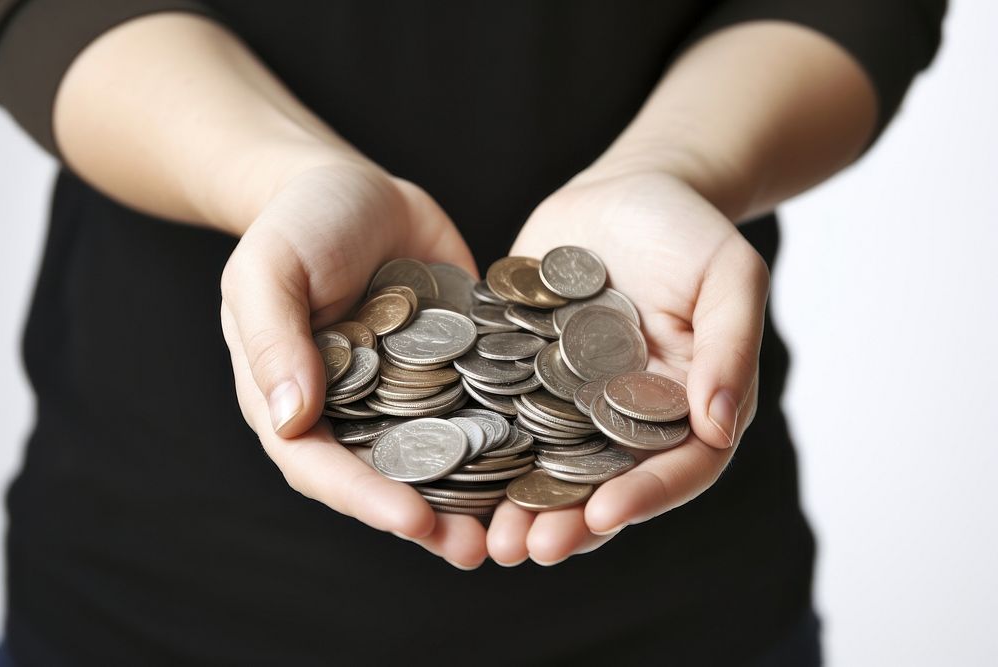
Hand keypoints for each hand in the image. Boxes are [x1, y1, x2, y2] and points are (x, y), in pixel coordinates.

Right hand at [220, 160, 487, 568]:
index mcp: (297, 400)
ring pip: (440, 459)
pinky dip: (509, 437)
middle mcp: (354, 411)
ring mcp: (409, 394)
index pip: (322, 466)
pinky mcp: (457, 368)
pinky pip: (481, 408)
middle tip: (475, 549)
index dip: (364, 498)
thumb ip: (272, 340)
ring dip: (475, 497)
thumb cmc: (297, 222)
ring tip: (517, 529)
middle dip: (430, 520)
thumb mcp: (268, 268)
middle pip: (386, 480)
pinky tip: (548, 459)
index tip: (412, 522)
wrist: (358, 187)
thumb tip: (292, 419)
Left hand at [487, 167, 768, 565]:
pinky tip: (445, 468)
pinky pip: (501, 416)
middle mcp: (626, 416)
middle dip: (567, 522)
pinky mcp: (523, 374)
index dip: (644, 497)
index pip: (675, 468)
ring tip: (485, 536)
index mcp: (686, 406)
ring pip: (546, 465)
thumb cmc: (689, 228)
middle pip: (603, 484)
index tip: (604, 515)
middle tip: (529, 549)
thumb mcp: (728, 274)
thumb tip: (719, 427)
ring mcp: (571, 400)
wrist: (626, 189)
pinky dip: (479, 446)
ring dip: (518, 504)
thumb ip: (728, 347)